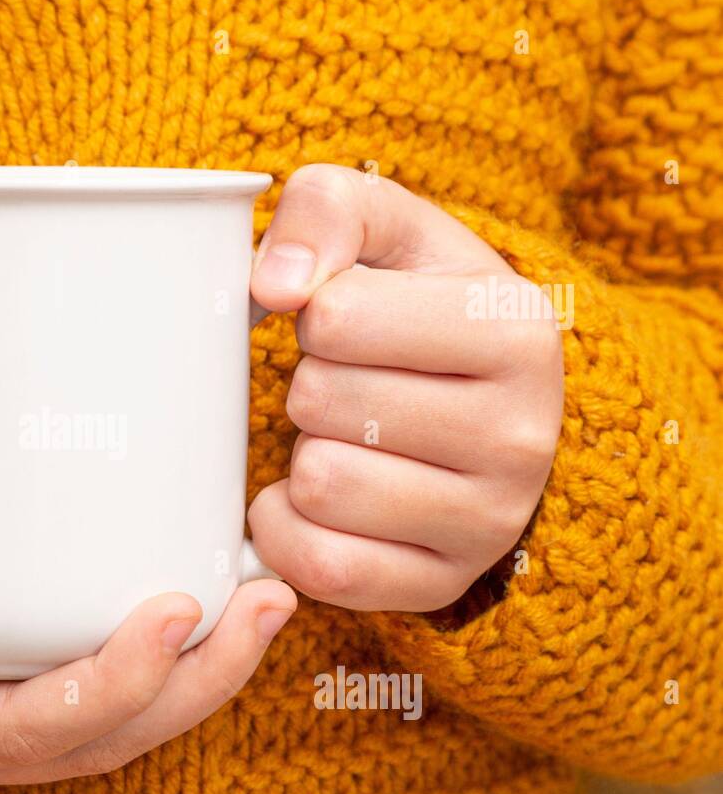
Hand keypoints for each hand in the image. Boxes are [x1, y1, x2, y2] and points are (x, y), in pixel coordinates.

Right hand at [0, 524, 295, 791]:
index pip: (34, 732)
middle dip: (194, 681)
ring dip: (184, 672)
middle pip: (95, 736)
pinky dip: (133, 650)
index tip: (184, 604)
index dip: (120, 680)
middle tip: (267, 595)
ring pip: (94, 720)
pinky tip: (166, 592)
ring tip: (253, 597)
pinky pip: (64, 684)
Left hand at [247, 164, 563, 611]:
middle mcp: (521, 433)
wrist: (485, 409)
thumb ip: (326, 210)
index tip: (349, 321)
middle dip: (309, 386)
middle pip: (320, 401)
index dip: (315, 314)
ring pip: (319, 485)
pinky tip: (318, 500)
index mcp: (513, 329)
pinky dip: (288, 529)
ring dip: (304, 456)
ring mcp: (488, 522)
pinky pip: (318, 566)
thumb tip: (273, 285)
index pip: (335, 316)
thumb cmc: (420, 309)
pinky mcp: (439, 584)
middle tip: (349, 386)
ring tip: (349, 439)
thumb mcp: (389, 229)